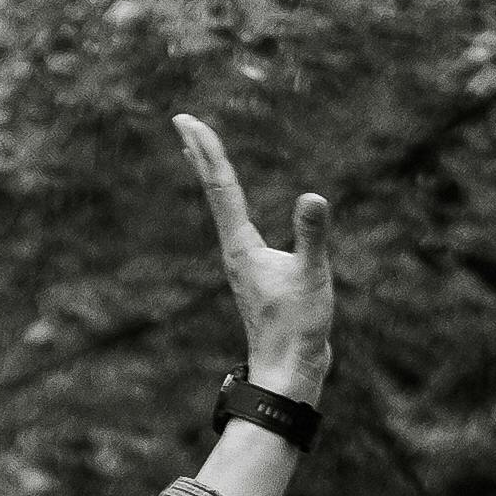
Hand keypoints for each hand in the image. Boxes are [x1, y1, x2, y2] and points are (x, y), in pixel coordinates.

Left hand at [175, 111, 332, 406]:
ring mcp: (244, 262)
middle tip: (183, 121)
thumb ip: (311, 238)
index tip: (186, 121)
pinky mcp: (255, 272)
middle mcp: (236, 251)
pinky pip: (236, 223)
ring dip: (212, 175)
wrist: (288, 374)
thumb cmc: (299, 331)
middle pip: (214, 192)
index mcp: (242, 247)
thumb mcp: (311, 279)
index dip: (207, 151)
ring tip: (202, 151)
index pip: (220, 188)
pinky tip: (233, 201)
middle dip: (202, 154)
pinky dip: (230, 200)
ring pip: (222, 207)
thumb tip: (312, 199)